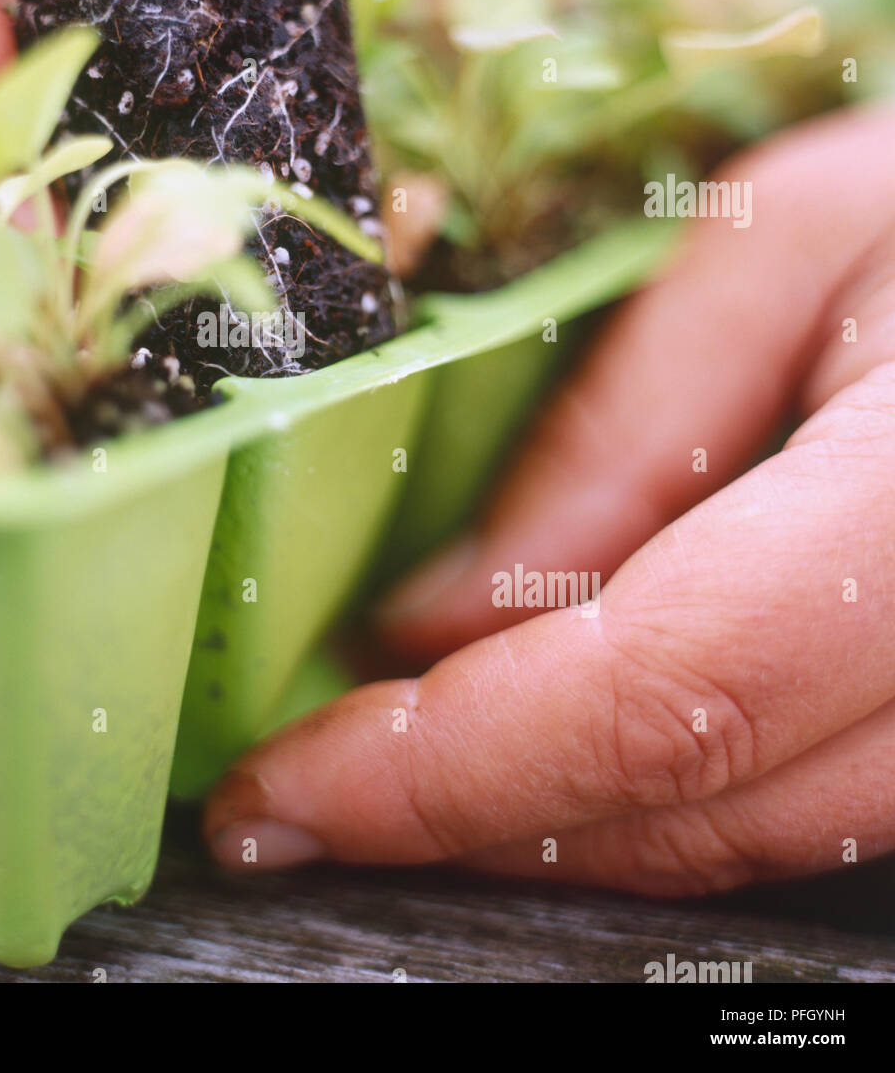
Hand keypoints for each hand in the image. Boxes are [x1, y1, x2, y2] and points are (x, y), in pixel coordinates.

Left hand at [205, 104, 894, 896]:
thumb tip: (439, 615)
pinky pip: (803, 811)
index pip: (655, 694)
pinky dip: (656, 796)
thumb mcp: (786, 242)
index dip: (446, 766)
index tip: (280, 791)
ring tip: (406, 759)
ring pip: (746, 841)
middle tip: (307, 783)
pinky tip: (554, 737)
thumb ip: (621, 427)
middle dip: (469, 812)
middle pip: (690, 804)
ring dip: (553, 819)